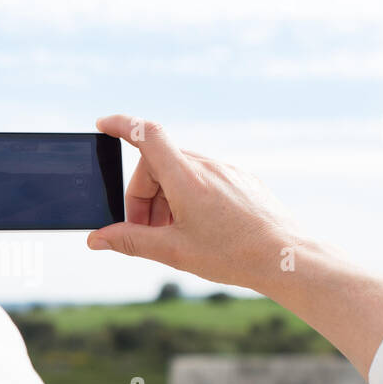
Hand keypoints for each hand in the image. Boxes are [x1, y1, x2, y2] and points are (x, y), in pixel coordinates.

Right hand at [86, 114, 303, 292]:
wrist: (285, 259)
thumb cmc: (232, 255)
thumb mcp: (173, 251)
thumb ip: (130, 241)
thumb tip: (96, 240)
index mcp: (186, 177)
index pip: (146, 134)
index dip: (120, 124)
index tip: (103, 125)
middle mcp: (207, 166)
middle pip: (157, 165)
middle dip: (143, 196)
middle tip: (144, 231)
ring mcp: (227, 171)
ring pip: (180, 173)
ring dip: (165, 199)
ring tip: (172, 235)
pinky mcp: (242, 180)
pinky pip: (204, 179)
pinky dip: (188, 198)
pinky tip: (198, 228)